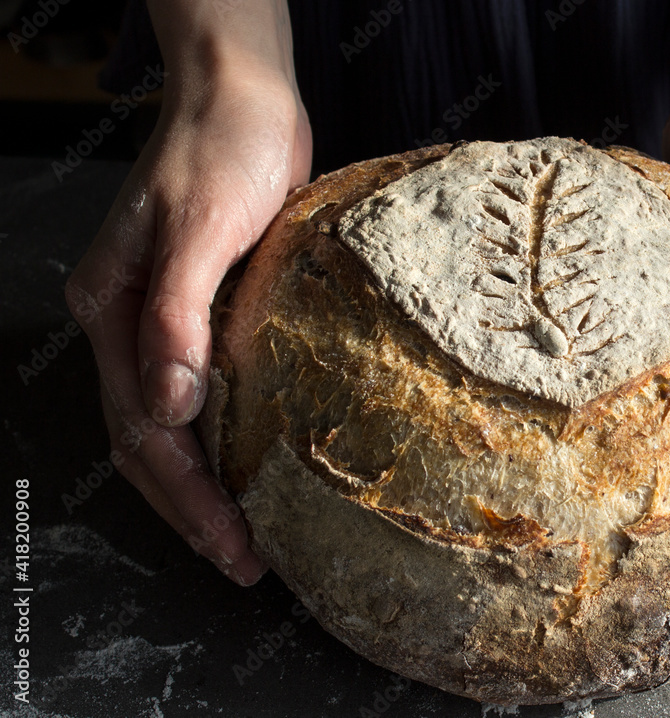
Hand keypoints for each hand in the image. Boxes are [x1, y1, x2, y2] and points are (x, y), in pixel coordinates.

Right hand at [66, 45, 311, 583]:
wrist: (245, 98)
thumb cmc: (222, 150)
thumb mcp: (200, 228)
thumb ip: (175, 315)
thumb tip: (169, 408)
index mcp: (113, 313)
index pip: (143, 431)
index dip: (186, 498)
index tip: (232, 545)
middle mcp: (132, 326)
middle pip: (154, 441)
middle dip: (195, 508)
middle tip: (246, 560)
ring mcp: (169, 321)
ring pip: (180, 423)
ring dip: (211, 482)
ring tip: (252, 532)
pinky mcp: (210, 310)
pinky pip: (214, 389)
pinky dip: (231, 435)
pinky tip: (263, 461)